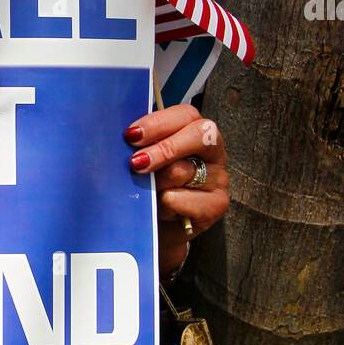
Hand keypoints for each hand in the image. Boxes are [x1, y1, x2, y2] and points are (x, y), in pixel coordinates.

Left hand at [123, 104, 228, 280]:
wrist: (154, 229)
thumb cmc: (147, 188)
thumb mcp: (142, 161)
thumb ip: (140, 144)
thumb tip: (125, 136)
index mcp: (193, 132)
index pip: (186, 115)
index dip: (158, 123)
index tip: (131, 135)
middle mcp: (211, 152)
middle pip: (200, 135)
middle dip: (164, 148)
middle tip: (136, 163)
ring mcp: (218, 178)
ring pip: (186, 171)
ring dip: (158, 182)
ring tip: (146, 192)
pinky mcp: (217, 204)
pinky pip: (189, 200)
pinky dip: (169, 205)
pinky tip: (162, 210)